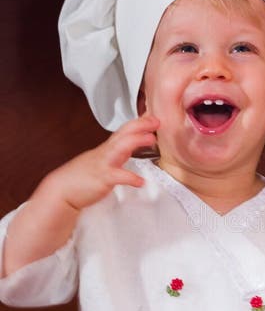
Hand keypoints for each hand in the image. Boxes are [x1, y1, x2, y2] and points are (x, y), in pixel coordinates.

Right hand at [4, 115, 159, 275]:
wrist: (61, 191)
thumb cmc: (81, 178)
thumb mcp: (101, 161)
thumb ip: (116, 154)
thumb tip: (131, 149)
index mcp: (107, 149)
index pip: (124, 131)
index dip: (139, 124)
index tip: (153, 119)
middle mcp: (105, 153)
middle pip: (124, 133)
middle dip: (141, 125)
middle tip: (157, 121)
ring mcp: (103, 164)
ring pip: (120, 147)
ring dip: (136, 141)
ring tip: (151, 139)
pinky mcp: (102, 179)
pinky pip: (118, 176)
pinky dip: (130, 177)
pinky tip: (141, 181)